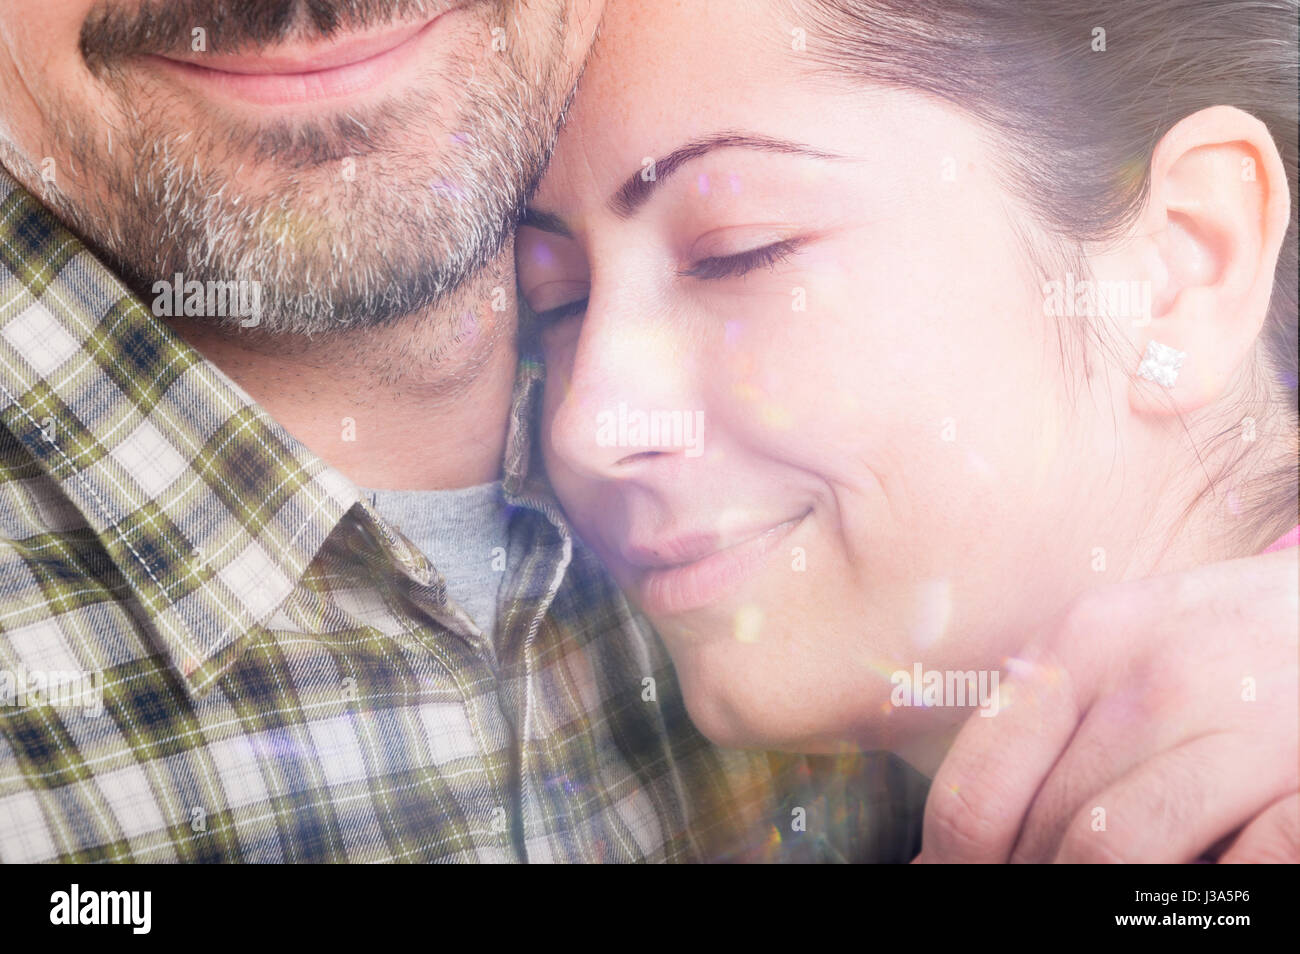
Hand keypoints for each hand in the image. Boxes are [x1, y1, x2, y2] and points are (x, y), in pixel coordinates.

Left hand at [914, 547, 1298, 862]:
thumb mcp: (1117, 645)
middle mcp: (1152, 677)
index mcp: (1084, 641)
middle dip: (1025, 880)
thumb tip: (946, 842)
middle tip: (1028, 891)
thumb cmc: (1219, 638)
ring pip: (1117, 849)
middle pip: (1048, 826)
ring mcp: (1241, 721)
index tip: (952, 879)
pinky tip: (1192, 885)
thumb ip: (1040, 724)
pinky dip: (1200, 896)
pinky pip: (1243, 862)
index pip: (980, 783)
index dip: (956, 857)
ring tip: (1107, 904)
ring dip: (1100, 899)